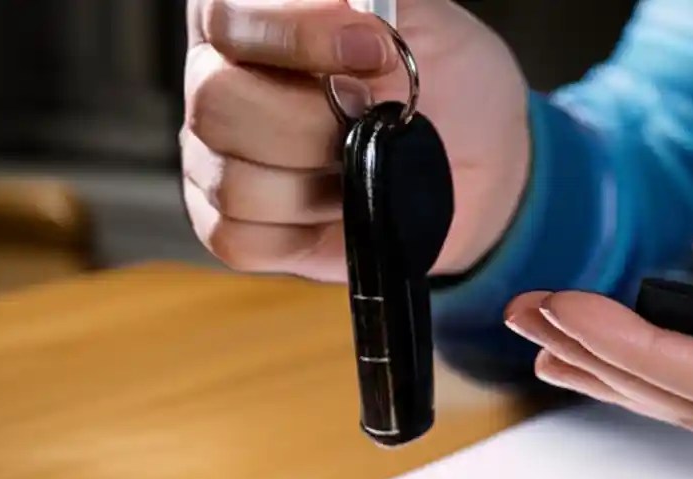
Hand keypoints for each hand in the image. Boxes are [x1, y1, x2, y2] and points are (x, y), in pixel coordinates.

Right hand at [183, 0, 528, 279]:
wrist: (478, 158)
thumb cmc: (442, 79)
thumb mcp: (424, 18)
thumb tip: (352, 1)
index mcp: (246, 14)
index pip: (227, 16)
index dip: (298, 33)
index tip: (375, 49)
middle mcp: (214, 80)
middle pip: (216, 102)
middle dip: (313, 121)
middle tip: (372, 118)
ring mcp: (214, 157)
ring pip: (233, 181)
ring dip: (319, 181)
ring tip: (363, 162)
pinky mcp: (230, 226)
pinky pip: (240, 240)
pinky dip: (304, 230)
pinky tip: (342, 203)